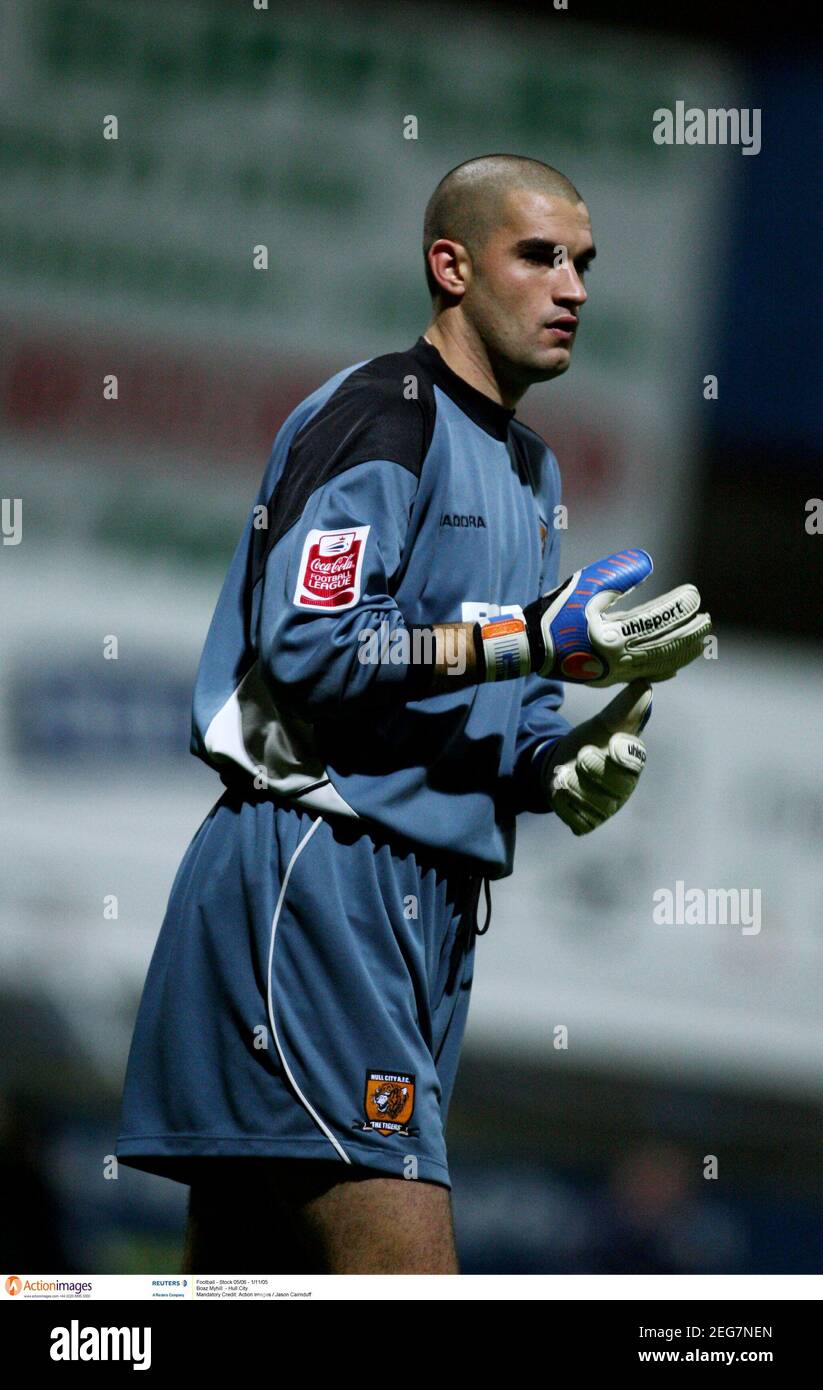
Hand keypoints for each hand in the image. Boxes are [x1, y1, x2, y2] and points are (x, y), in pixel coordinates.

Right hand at [523, 547, 710, 685]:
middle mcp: (617, 659)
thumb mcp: (584, 585)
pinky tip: (675, 667)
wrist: (529, 646)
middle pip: (663, 646)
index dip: (677, 608)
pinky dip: (662, 669)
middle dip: (688, 632)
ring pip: (658, 662)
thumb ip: (617, 574)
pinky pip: (643, 675)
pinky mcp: (608, 677)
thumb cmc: (554, 612)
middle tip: (707, 620)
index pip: (656, 621)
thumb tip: (648, 564)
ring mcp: (614, 672)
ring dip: (682, 651)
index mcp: (611, 636)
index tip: (694, 596)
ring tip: (700, 640)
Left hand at [544, 680, 651, 835]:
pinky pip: (576, 819)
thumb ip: (623, 707)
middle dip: (594, 769)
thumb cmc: (590, 741)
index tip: (612, 742)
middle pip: (614, 786)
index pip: (635, 764)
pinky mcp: (585, 823)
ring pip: (592, 804)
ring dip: (573, 786)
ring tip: (562, 774)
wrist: (561, 764)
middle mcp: (622, 790)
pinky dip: (563, 804)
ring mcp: (604, 809)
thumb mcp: (603, 723)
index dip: (624, 755)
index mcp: (631, 764)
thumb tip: (643, 685)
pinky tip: (558, 791)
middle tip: (580, 755)